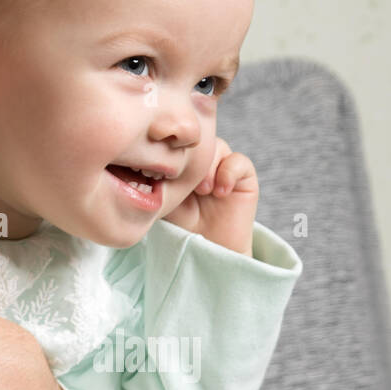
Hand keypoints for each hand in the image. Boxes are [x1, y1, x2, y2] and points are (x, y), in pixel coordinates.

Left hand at [162, 137, 257, 255]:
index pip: (177, 140)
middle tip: (185, 183)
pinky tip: (220, 192)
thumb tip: (146, 158)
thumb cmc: (181, 224)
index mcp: (182, 160)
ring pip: (217, 146)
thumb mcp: (163, 196)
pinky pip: (240, 160)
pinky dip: (229, 172)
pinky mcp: (244, 177)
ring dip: (209, 166)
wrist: (207, 249)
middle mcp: (203, 160)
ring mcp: (223, 167)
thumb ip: (158, 176)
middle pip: (197, 140)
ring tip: (203, 191)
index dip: (171, 149)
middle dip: (191, 158)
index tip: (163, 170)